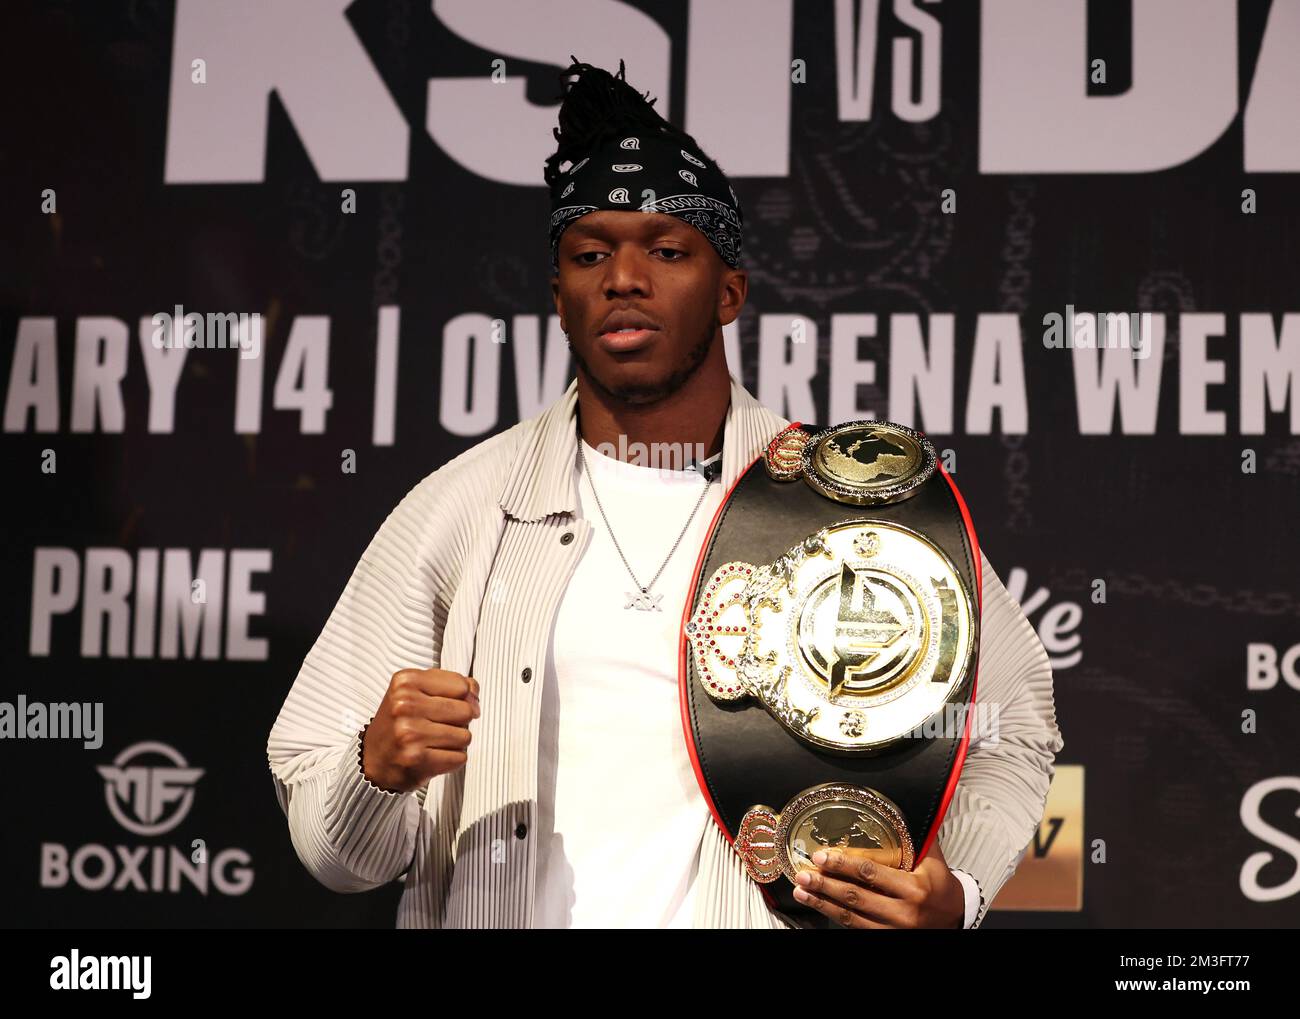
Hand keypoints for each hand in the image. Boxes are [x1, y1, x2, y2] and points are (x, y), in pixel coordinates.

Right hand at [361, 668, 480, 792]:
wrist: (373, 760)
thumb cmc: (398, 724)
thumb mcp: (416, 692)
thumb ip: (450, 685)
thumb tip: (475, 695)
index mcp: (405, 682)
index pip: (461, 685)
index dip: (464, 697)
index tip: (453, 704)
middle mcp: (405, 705)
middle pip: (466, 710)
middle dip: (460, 721)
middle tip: (438, 726)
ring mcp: (410, 733)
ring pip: (465, 736)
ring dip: (456, 742)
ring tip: (434, 741)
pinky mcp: (416, 759)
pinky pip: (460, 758)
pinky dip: (451, 759)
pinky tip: (432, 755)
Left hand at [791, 840, 965, 928]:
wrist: (956, 917)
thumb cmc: (941, 885)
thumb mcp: (934, 859)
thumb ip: (916, 836)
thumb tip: (900, 807)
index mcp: (914, 888)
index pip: (871, 873)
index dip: (844, 864)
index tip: (823, 856)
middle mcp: (903, 912)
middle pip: (856, 897)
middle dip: (826, 885)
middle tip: (804, 874)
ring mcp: (893, 929)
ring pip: (852, 916)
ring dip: (823, 903)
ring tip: (802, 891)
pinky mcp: (887, 938)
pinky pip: (856, 928)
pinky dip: (835, 916)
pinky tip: (819, 906)